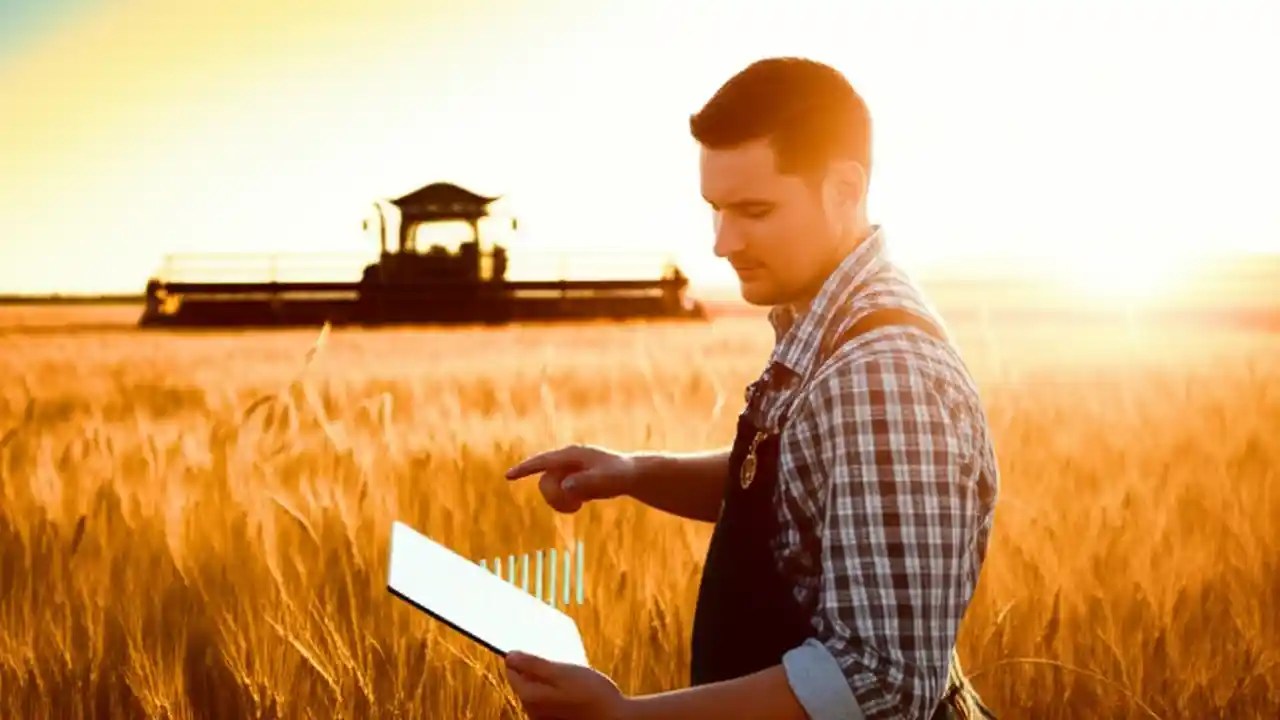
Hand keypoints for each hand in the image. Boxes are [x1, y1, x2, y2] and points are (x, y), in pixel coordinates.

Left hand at [504, 651, 628, 718]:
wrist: (616, 718)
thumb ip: (533, 664)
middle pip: (524, 681)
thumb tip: (509, 655)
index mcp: (530, 696)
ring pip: (537, 691)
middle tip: (555, 655)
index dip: (520, 654)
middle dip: (534, 667)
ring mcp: (544, 718)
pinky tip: (572, 685)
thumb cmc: (592, 693)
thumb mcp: (562, 672)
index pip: (511, 670)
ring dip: (546, 678)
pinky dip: (555, 690)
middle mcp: (532, 711)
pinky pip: (548, 700)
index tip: (532, 642)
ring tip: (567, 669)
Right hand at [505, 444, 638, 512]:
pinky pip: (555, 495)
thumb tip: (566, 486)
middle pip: (544, 482)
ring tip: (579, 505)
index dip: (524, 469)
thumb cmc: (619, 475)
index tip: (508, 476)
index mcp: (571, 455)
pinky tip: (579, 504)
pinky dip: (563, 504)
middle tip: (576, 505)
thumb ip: (586, 482)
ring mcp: (566, 471)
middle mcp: (565, 461)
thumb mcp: (605, 480)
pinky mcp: (569, 481)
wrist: (630, 476)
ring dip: (559, 502)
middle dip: (554, 497)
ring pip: (548, 490)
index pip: (542, 461)